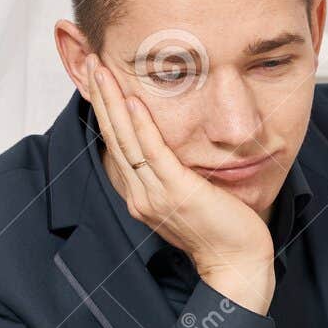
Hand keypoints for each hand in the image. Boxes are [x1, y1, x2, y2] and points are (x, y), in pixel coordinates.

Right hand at [83, 54, 275, 313]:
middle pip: (112, 137)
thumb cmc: (224, 232)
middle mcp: (140, 194)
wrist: (238, 265)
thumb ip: (175, 176)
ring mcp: (155, 194)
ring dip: (111, 101)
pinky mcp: (177, 193)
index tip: (98, 79)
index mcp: (141, 194)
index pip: (116, 144)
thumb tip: (173, 153)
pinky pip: (153, 153)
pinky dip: (140, 125)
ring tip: (100, 69)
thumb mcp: (190, 198)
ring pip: (125, 140)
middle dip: (100, 97)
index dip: (104, 110)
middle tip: (90, 62)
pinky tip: (131, 99)